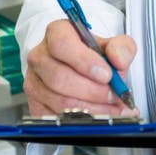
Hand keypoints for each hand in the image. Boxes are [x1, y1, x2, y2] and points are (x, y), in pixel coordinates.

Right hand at [23, 18, 137, 117]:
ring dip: (91, 108)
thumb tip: (119, 61)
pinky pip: (57, 118)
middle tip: (113, 95)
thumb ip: (121, 48)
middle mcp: (40, 56)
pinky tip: (100, 117)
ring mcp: (34, 82)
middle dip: (93, 91)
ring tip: (111, 108)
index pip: (62, 44)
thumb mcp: (112, 46)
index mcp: (57, 33)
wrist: (83, 70)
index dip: (84, 62)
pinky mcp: (35, 105)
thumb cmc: (93, 56)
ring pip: (60, 101)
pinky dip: (83, 121)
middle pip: (60, 78)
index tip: (106, 74)